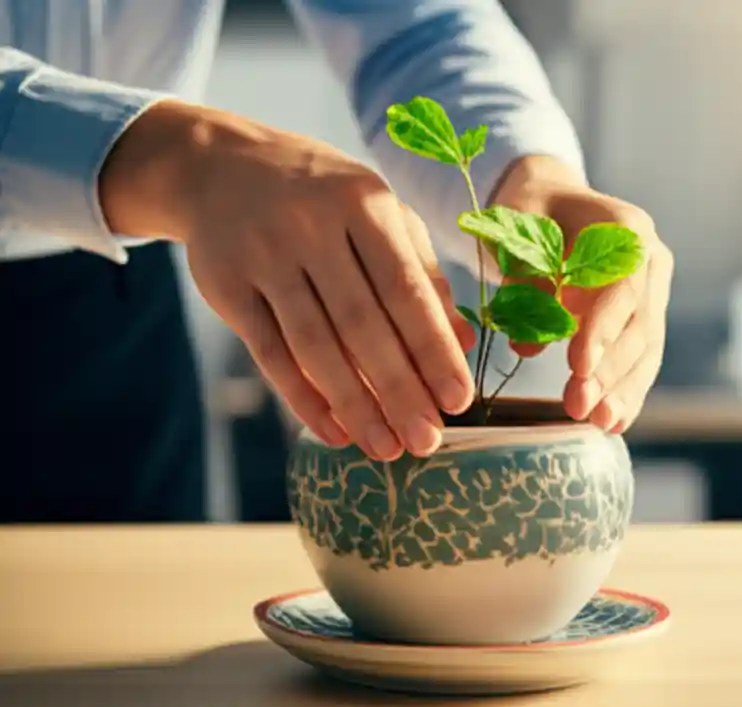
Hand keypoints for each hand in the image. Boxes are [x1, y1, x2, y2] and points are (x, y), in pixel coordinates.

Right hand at [101, 100, 475, 459]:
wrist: (220, 166)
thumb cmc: (323, 196)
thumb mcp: (379, 214)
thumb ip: (423, 273)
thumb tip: (464, 341)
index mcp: (364, 204)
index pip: (406, 289)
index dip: (433, 349)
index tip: (459, 399)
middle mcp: (311, 226)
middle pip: (362, 325)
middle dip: (400, 390)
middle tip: (428, 440)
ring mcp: (263, 256)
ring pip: (315, 347)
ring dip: (356, 406)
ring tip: (388, 448)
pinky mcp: (226, 287)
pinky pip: (270, 355)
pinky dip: (304, 400)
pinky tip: (336, 432)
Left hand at [491, 157, 673, 432]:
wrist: (551, 200)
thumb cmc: (531, 210)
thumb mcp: (518, 229)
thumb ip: (526, 278)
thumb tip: (529, 344)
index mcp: (627, 228)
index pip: (623, 286)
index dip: (603, 329)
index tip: (578, 365)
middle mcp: (651, 260)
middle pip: (640, 323)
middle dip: (610, 370)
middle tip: (579, 404)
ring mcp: (653, 291)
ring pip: (647, 348)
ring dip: (623, 389)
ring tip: (600, 422)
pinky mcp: (644, 318)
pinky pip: (640, 359)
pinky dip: (626, 391)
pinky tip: (612, 421)